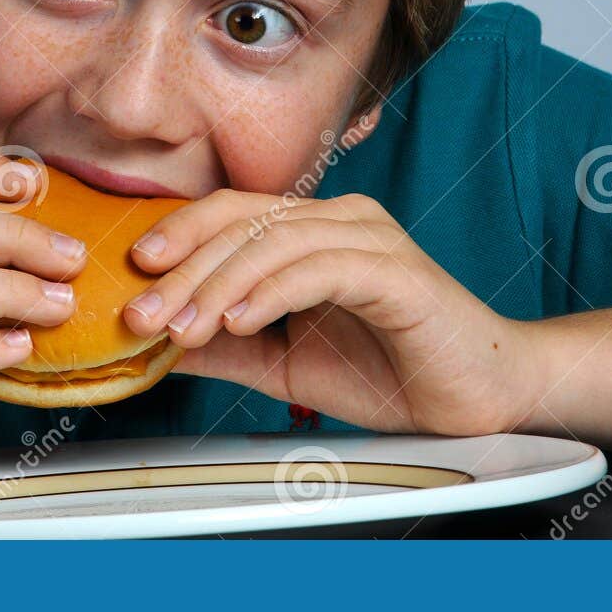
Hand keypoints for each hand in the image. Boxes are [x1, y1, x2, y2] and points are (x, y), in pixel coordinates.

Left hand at [121, 190, 543, 435]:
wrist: (481, 398)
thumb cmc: (391, 372)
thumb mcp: (284, 363)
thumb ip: (224, 348)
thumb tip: (150, 345)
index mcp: (312, 230)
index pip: (230, 213)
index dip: (176, 235)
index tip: (130, 273)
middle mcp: (340, 220)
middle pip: (242, 220)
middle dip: (183, 266)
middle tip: (139, 312)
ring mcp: (370, 239)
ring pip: (274, 240)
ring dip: (217, 283)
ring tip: (179, 327)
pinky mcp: (396, 272)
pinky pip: (321, 268)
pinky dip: (271, 292)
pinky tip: (237, 320)